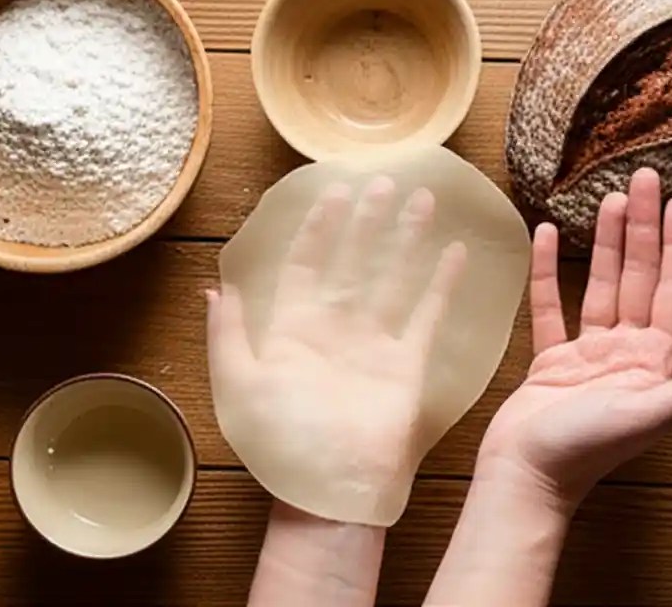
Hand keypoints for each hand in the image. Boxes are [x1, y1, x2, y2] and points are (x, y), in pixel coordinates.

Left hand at [207, 177, 466, 501]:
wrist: (329, 493)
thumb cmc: (280, 446)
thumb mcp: (239, 387)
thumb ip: (229, 335)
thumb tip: (216, 286)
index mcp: (292, 332)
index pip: (306, 265)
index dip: (319, 228)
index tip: (332, 190)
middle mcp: (336, 330)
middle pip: (354, 261)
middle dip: (368, 221)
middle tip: (384, 180)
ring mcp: (374, 345)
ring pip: (393, 279)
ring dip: (407, 240)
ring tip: (422, 201)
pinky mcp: (407, 364)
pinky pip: (427, 316)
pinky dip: (442, 285)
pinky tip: (454, 254)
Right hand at [478, 168, 671, 504]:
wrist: (527, 479)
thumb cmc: (587, 452)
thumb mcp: (650, 414)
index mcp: (656, 362)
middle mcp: (628, 352)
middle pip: (640, 276)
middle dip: (643, 227)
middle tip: (644, 178)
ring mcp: (590, 355)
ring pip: (601, 285)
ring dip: (604, 242)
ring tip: (608, 198)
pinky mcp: (553, 361)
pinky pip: (552, 306)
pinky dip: (549, 271)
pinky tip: (544, 235)